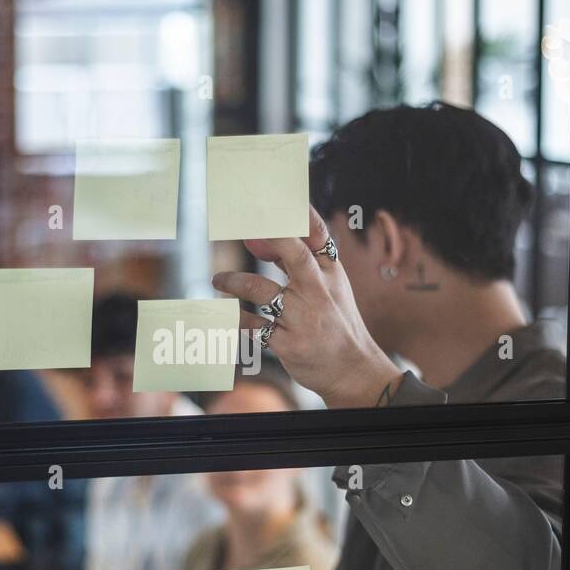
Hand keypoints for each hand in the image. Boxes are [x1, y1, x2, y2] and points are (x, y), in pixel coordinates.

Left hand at [212, 206, 403, 408]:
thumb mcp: (326, 287)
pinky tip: (229, 317)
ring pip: (262, 290)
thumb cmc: (334, 321)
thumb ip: (292, 262)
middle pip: (295, 255)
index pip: (317, 234)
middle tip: (244, 230)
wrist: (351, 369)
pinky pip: (253, 326)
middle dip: (270, 237)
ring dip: (235, 281)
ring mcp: (304, 318)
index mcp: (330, 273)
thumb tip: (253, 237)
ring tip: (218, 280)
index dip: (297, 213)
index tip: (273, 199)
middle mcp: (318, 291)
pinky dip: (238, 320)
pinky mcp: (289, 343)